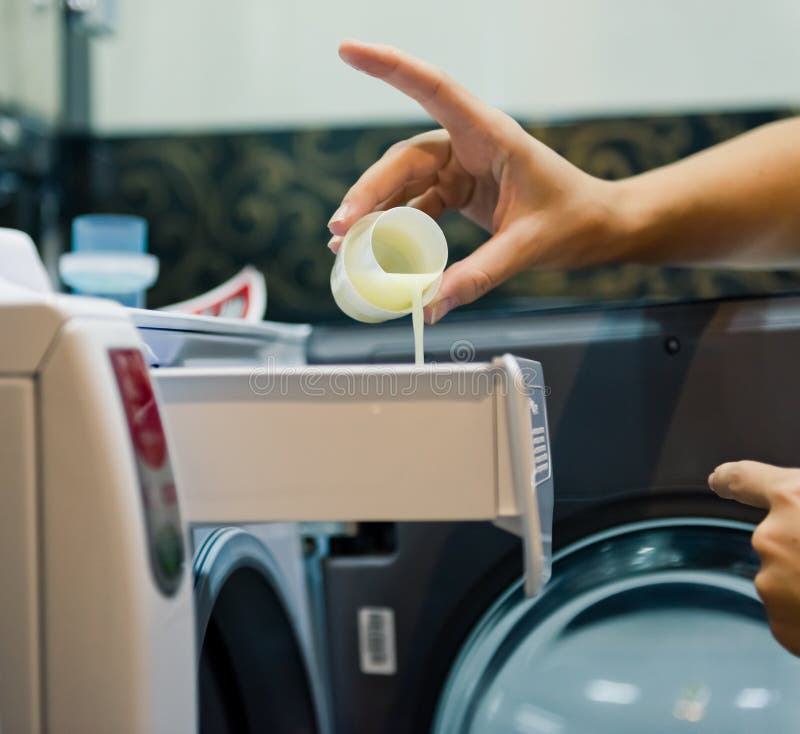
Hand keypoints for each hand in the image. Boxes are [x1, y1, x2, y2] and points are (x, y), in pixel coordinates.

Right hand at [328, 40, 615, 323]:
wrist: (598, 228)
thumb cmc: (574, 220)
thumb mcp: (529, 246)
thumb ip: (480, 275)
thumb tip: (429, 306)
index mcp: (490, 136)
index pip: (433, 90)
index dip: (389, 67)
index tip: (347, 49)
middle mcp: (469, 145)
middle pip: (403, 159)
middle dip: (368, 192)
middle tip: (341, 229)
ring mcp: (461, 168)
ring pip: (403, 183)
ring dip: (374, 212)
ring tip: (344, 245)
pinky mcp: (459, 191)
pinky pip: (417, 205)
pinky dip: (395, 227)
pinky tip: (376, 250)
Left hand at [709, 460, 799, 655]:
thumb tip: (795, 507)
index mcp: (793, 499)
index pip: (747, 478)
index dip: (732, 478)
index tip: (717, 480)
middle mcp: (771, 538)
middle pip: (778, 539)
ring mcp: (772, 583)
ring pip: (788, 581)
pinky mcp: (781, 625)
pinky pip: (795, 617)